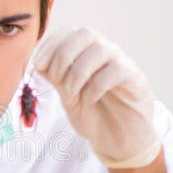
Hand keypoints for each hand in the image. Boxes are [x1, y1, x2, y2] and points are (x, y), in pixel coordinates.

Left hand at [34, 27, 160, 168]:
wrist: (118, 140)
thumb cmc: (93, 114)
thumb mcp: (67, 95)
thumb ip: (55, 78)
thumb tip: (37, 61)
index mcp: (86, 52)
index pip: (67, 33)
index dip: (49, 45)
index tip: (38, 65)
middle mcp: (105, 51)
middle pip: (84, 34)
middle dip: (63, 55)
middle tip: (57, 80)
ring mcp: (121, 62)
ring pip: (100, 50)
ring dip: (78, 72)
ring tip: (72, 93)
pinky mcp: (135, 78)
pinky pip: (116, 70)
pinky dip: (96, 85)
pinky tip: (89, 99)